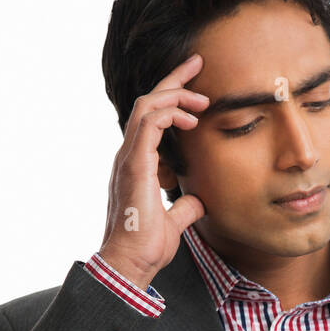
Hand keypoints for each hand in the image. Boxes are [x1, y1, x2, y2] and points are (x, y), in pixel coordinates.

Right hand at [99, 51, 209, 287]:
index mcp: (136, 164)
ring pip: (146, 106)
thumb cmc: (145, 247)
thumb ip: (185, 207)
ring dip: (175, 96)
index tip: (196, 86)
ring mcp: (128, 158)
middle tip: (198, 66)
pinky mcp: (134, 165)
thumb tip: (199, 201)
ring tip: (201, 101)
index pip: (150, 119)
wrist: (129, 264)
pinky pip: (148, 124)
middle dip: (174, 81)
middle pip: (147, 102)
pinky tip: (189, 120)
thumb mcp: (175, 222)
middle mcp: (128, 155)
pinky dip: (169, 114)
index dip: (171, 97)